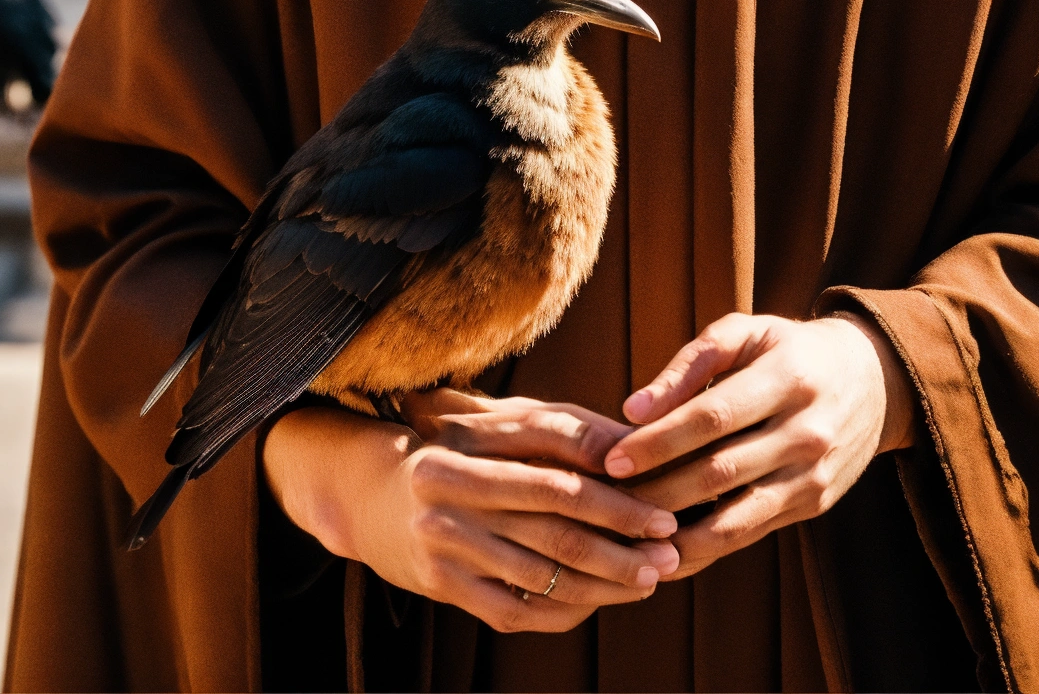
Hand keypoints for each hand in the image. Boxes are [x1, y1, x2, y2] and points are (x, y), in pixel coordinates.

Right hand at [262, 395, 679, 633]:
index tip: (662, 508)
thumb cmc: (452, 452)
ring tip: (647, 579)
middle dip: (620, 542)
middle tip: (669, 551)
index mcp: (467, 446)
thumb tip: (628, 448)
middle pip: (553, 523)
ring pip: (540, 571)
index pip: (556, 471)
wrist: (369, 499)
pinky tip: (596, 605)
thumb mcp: (492, 429)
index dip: (614, 494)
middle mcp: (450, 493)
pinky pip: (513, 608)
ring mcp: (443, 543)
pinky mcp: (440, 586)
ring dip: (601, 581)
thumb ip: (554, 434)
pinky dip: (559, 610)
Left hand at [598, 313, 911, 579]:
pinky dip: (707, 547)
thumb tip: (633, 408)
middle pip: (720, 471)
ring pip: (737, 518)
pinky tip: (668, 551)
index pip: (713, 416)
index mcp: (787, 377)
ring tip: (630, 538)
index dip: (660, 440)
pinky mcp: (813, 504)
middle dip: (658, 491)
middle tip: (608, 503)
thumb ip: (690, 363)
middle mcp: (806, 430)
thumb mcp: (746, 333)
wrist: (872, 380)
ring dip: (679, 534)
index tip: (614, 458)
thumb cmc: (787, 349)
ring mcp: (813, 475)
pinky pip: (752, 533)